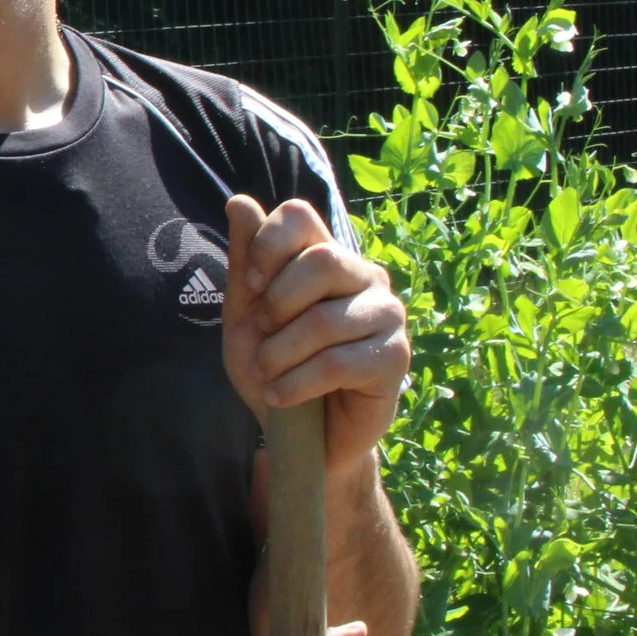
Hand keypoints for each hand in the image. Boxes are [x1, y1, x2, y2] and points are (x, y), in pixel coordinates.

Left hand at [224, 195, 409, 470]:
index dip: (268, 245)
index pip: (300, 215)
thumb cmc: (275, 366)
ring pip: (325, 320)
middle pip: (322, 261)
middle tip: (264, 337)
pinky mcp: (397, 358)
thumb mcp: (245, 315)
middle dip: (277, 305)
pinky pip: (338, 363)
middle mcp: (365, 276)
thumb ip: (245, 262)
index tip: (251, 287)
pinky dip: (296, 384)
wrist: (302, 435)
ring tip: (269, 375)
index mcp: (327, 255)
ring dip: (279, 355)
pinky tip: (281, 396)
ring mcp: (388, 315)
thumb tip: (239, 201)